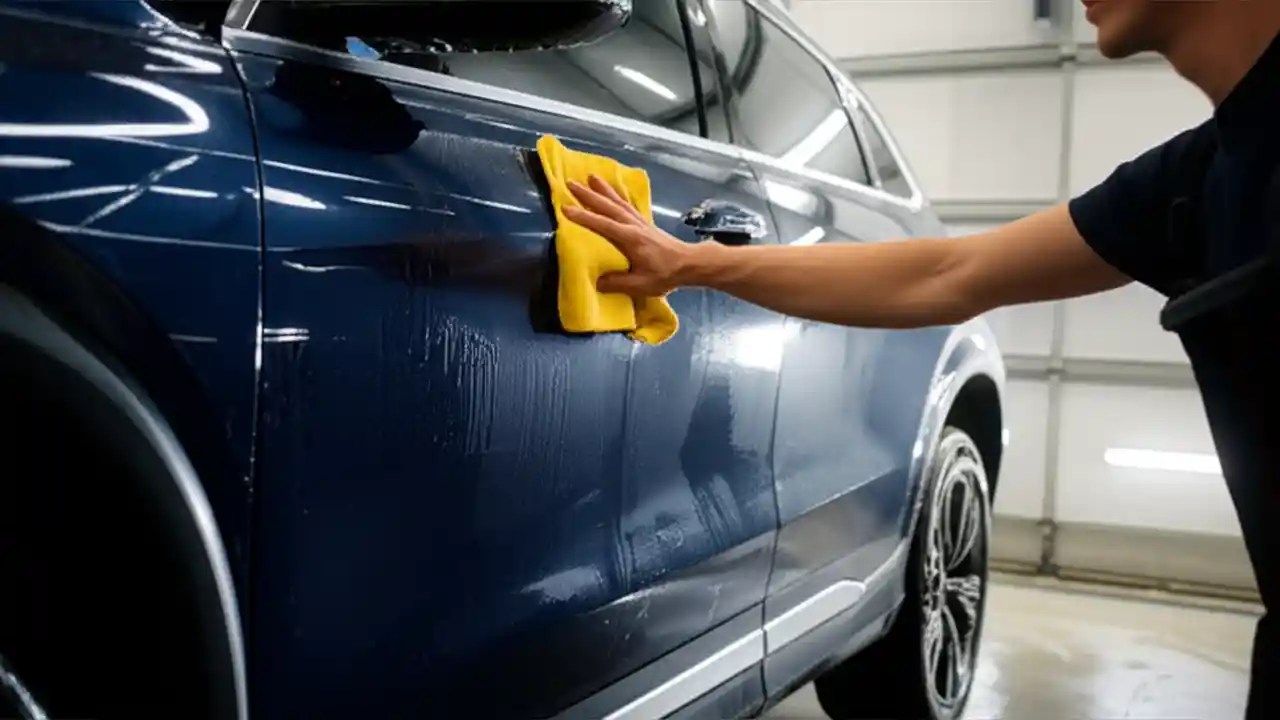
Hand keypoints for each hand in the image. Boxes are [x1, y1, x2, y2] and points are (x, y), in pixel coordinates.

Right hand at [564, 175, 700, 296]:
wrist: (687, 264)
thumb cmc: (665, 275)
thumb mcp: (641, 285)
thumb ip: (618, 283)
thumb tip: (596, 281)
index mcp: (630, 239)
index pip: (603, 225)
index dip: (584, 217)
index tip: (566, 208)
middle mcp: (633, 226)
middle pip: (608, 206)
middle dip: (589, 195)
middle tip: (571, 183)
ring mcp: (639, 222)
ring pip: (618, 202)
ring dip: (604, 189)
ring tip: (591, 177)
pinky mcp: (644, 223)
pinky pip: (627, 204)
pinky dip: (618, 195)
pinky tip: (612, 190)